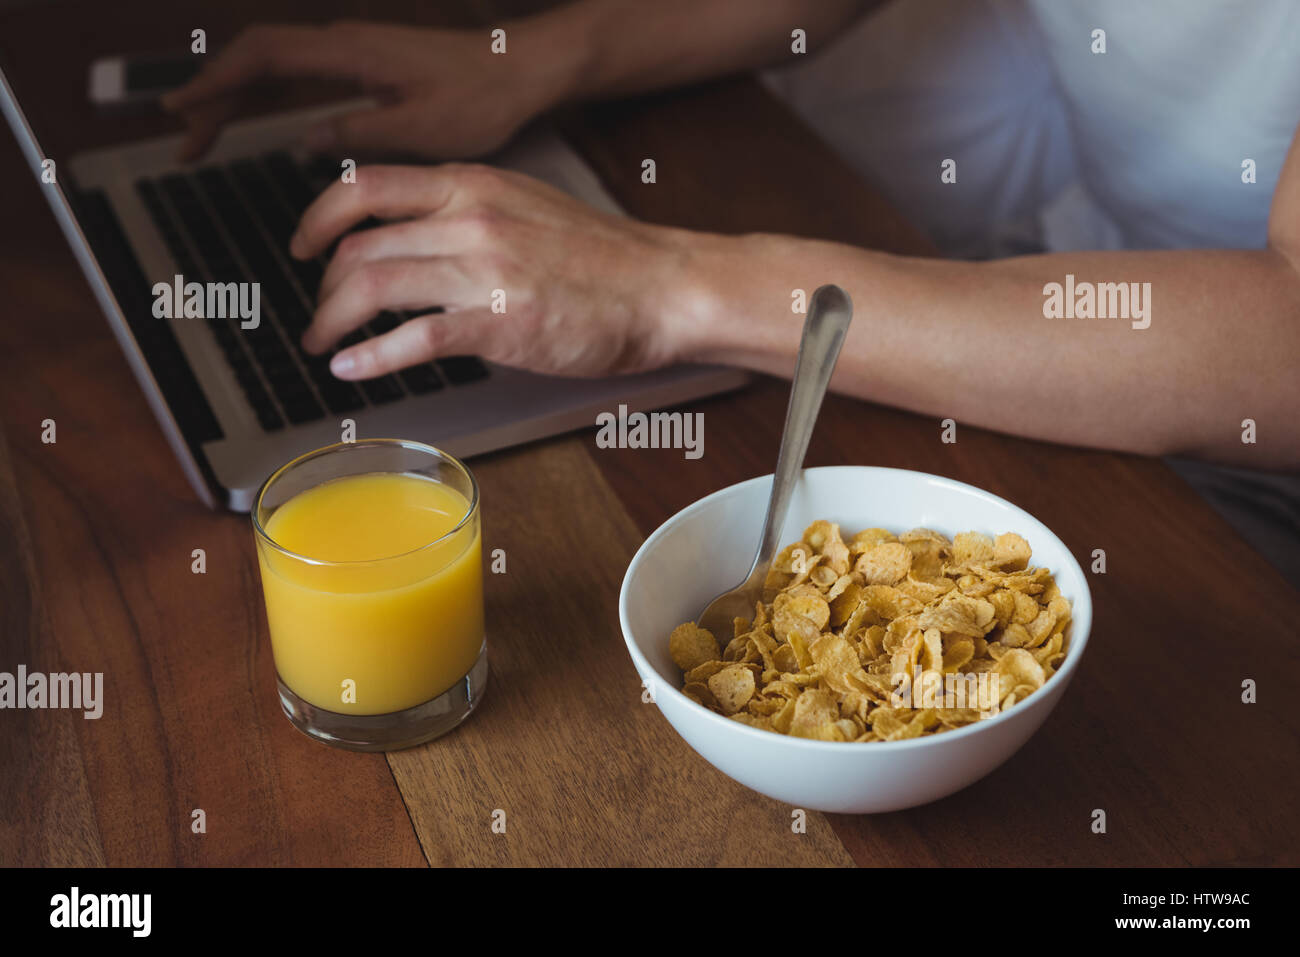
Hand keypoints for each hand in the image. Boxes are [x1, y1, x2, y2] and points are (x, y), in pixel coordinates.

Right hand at [162, 21, 569, 160]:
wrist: (521, 69)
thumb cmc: (482, 96)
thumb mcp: (421, 128)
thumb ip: (360, 132)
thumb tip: (307, 140)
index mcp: (352, 52)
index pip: (263, 57)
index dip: (217, 82)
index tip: (182, 111)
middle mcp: (346, 42)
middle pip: (257, 59)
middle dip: (213, 97)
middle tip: (183, 141)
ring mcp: (353, 50)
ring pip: (275, 65)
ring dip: (236, 96)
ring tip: (203, 135)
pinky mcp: (365, 63)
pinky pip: (300, 72)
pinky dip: (269, 94)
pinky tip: (259, 121)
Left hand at [291, 164, 701, 379]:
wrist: (662, 287)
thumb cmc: (604, 259)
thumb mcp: (524, 207)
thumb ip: (466, 215)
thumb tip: (413, 244)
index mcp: (472, 185)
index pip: (365, 187)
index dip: (317, 218)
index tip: (303, 246)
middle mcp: (469, 218)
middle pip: (357, 247)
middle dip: (322, 289)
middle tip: (319, 317)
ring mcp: (484, 269)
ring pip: (373, 287)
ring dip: (332, 323)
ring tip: (323, 346)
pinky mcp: (500, 323)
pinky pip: (413, 337)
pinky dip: (370, 356)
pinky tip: (351, 369)